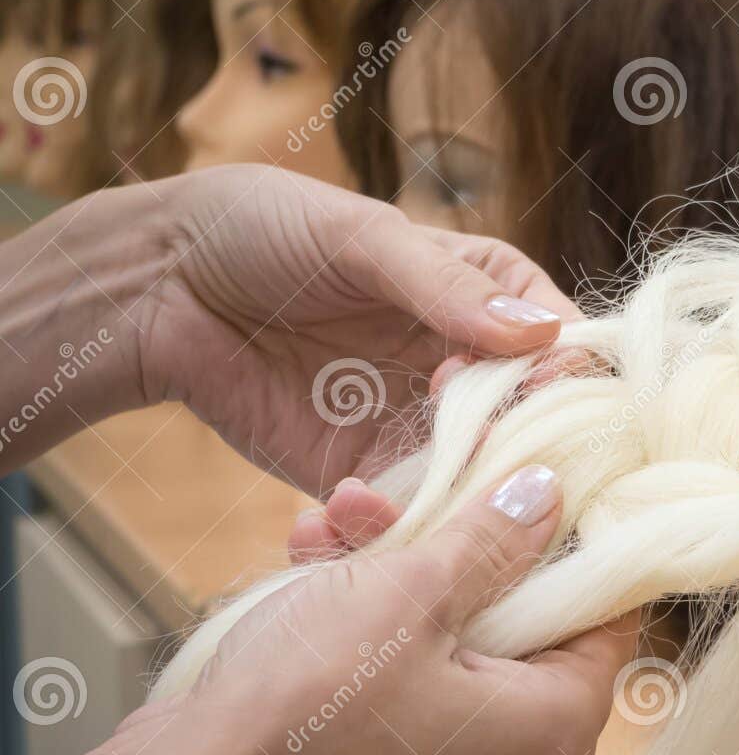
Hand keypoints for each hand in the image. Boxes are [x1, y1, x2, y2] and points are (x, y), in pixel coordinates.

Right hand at [121, 466, 638, 754]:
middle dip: (463, 545)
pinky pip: (402, 675)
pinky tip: (314, 552)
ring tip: (344, 511)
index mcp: (554, 728)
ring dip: (399, 569)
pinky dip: (367, 619)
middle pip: (522, 625)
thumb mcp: (414, 593)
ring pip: (449, 640)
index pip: (608, 623)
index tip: (547, 489)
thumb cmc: (314, 697)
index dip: (580, 549)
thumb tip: (551, 496)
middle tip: (426, 488)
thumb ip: (494, 541)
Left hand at [135, 164, 578, 496]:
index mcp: (488, 295)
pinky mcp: (368, 476)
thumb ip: (447, 287)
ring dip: (469, 492)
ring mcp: (422, 427)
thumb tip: (538, 335)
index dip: (566, 371)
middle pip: (535, 423)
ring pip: (481, 479)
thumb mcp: (359, 237)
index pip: (562, 342)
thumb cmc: (263, 229)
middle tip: (486, 439)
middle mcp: (469, 368)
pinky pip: (407, 513)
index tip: (541, 384)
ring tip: (431, 479)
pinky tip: (367, 511)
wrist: (158, 286)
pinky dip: (402, 525)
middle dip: (523, 440)